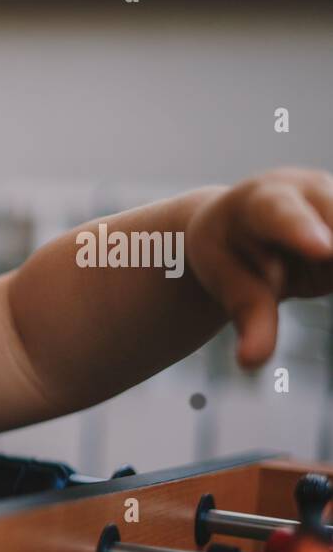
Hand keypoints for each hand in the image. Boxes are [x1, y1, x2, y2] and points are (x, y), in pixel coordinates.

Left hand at [186, 167, 332, 367]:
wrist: (248, 231)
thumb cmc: (232, 255)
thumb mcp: (229, 282)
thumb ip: (249, 318)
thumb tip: (252, 361)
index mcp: (259, 201)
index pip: (279, 213)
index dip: (301, 230)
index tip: (324, 249)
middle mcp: (309, 190)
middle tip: (327, 262)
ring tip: (323, 275)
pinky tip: (330, 279)